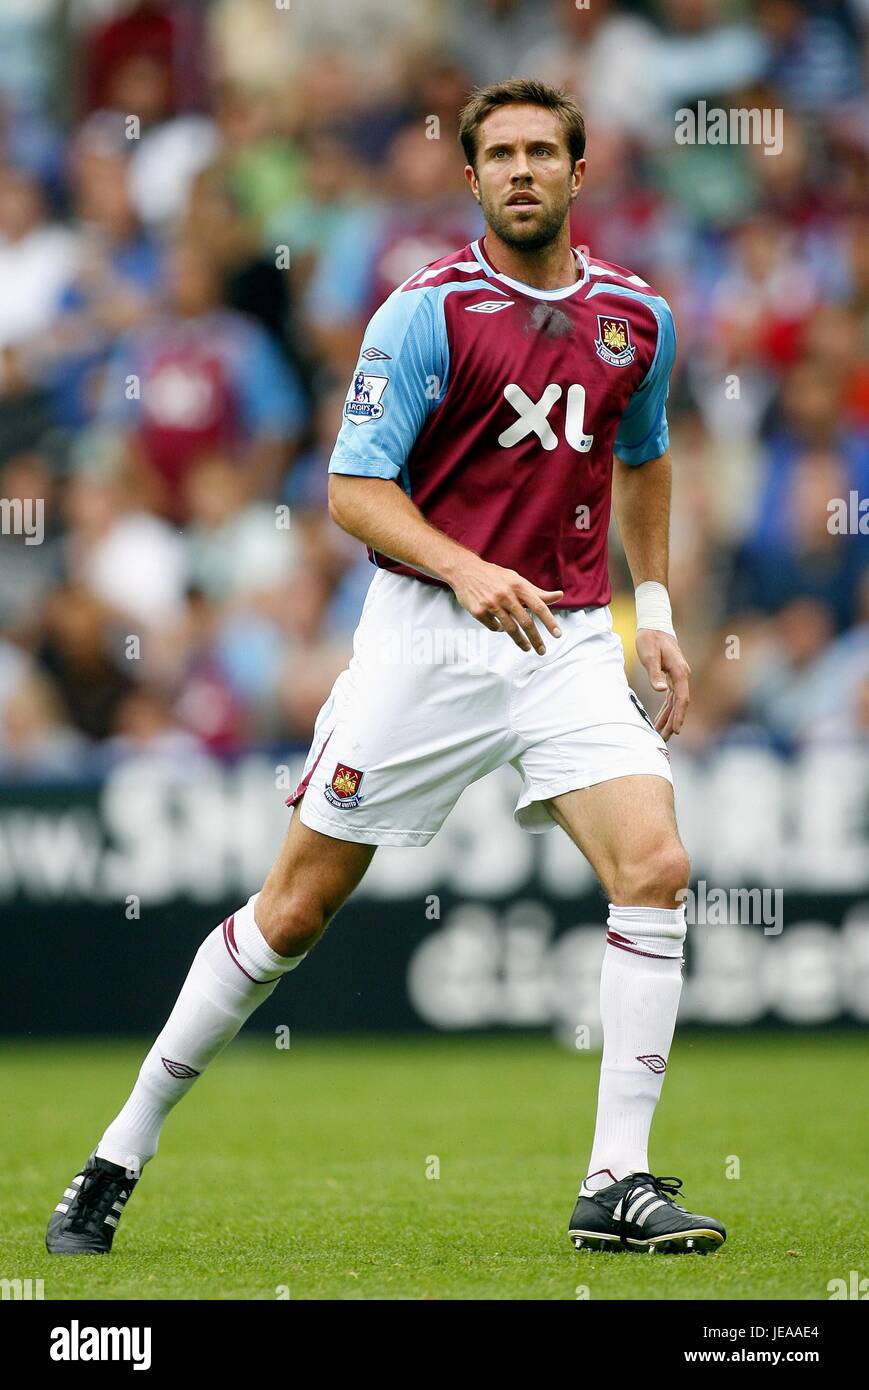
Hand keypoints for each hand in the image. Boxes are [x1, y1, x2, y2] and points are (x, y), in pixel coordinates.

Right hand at [448, 556, 562, 654]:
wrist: (464, 570)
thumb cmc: (495, 576)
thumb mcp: (516, 580)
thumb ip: (537, 592)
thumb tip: (559, 596)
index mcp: (518, 585)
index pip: (539, 606)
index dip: (549, 622)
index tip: (558, 635)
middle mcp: (506, 595)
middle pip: (526, 622)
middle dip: (536, 639)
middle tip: (542, 651)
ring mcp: (491, 604)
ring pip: (510, 629)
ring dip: (520, 641)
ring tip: (527, 647)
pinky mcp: (478, 611)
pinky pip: (494, 627)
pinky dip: (500, 629)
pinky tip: (501, 627)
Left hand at [636, 628, 689, 738]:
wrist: (655, 625)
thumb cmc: (651, 639)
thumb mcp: (649, 655)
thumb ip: (655, 673)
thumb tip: (659, 690)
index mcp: (679, 672)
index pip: (682, 698)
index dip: (679, 715)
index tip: (676, 730)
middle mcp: (682, 675)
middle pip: (680, 704)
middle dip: (673, 722)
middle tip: (665, 739)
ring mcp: (678, 676)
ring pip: (675, 702)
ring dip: (669, 718)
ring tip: (662, 735)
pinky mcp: (671, 676)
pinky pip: (670, 697)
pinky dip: (666, 709)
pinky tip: (660, 720)